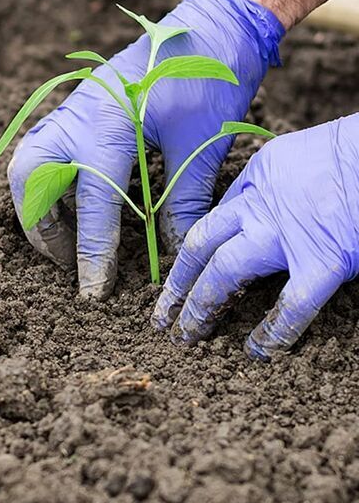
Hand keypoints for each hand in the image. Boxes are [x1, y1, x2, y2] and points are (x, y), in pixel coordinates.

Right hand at [7, 0, 283, 297]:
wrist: (212, 23)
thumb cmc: (211, 77)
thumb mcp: (201, 145)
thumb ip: (182, 201)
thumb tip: (173, 253)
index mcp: (107, 123)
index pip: (91, 201)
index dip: (92, 251)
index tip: (93, 291)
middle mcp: (77, 115)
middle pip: (30, 177)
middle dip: (40, 226)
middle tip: (66, 260)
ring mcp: (72, 108)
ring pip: (28, 162)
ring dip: (35, 204)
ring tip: (62, 238)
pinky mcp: (78, 107)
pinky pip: (43, 149)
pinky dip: (46, 181)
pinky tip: (70, 202)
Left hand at [152, 116, 358, 357]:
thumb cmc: (356, 151)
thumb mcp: (301, 155)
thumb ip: (277, 184)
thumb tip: (271, 211)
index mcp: (257, 175)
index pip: (215, 219)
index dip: (195, 251)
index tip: (183, 274)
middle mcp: (260, 205)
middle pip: (202, 245)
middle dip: (178, 282)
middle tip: (162, 314)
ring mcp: (286, 235)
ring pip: (225, 272)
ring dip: (201, 305)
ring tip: (187, 334)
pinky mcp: (322, 262)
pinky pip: (290, 306)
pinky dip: (272, 332)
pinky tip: (257, 351)